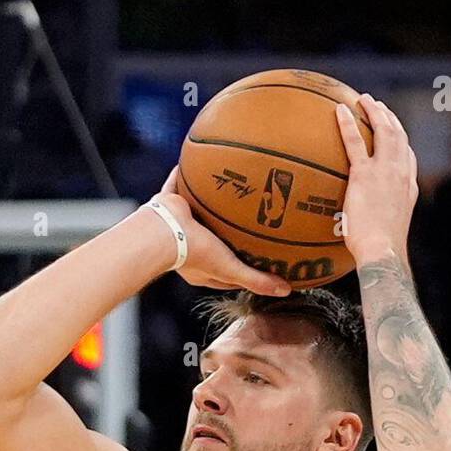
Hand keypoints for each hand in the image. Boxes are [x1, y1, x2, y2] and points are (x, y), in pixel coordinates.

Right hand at [152, 168, 291, 296]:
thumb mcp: (231, 270)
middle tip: (245, 224)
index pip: (226, 271)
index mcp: (201, 268)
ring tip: (227, 191)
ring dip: (209, 204)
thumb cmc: (196, 254)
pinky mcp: (168, 203)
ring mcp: (177, 224)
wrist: (163, 232)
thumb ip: (257, 280)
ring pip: (197, 213)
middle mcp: (188, 246)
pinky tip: (199, 160)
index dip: (242, 267)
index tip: (259, 262)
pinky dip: (185, 174)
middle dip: (227, 234)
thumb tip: (287, 290)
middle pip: (213, 240)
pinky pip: (178, 184)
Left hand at [336, 95, 417, 267]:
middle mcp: (401, 174)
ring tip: (363, 100)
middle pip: (399, 136)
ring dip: (374, 111)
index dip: (401, 141)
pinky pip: (355, 142)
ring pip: (383, 131)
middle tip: (377, 106)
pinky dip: (348, 123)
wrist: (383, 251)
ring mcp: (385, 171)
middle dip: (389, 117)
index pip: (408, 157)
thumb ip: (380, 222)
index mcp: (408, 188)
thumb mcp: (387, 234)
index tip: (395, 131)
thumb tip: (364, 231)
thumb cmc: (382, 252)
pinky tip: (339, 111)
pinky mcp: (365, 174)